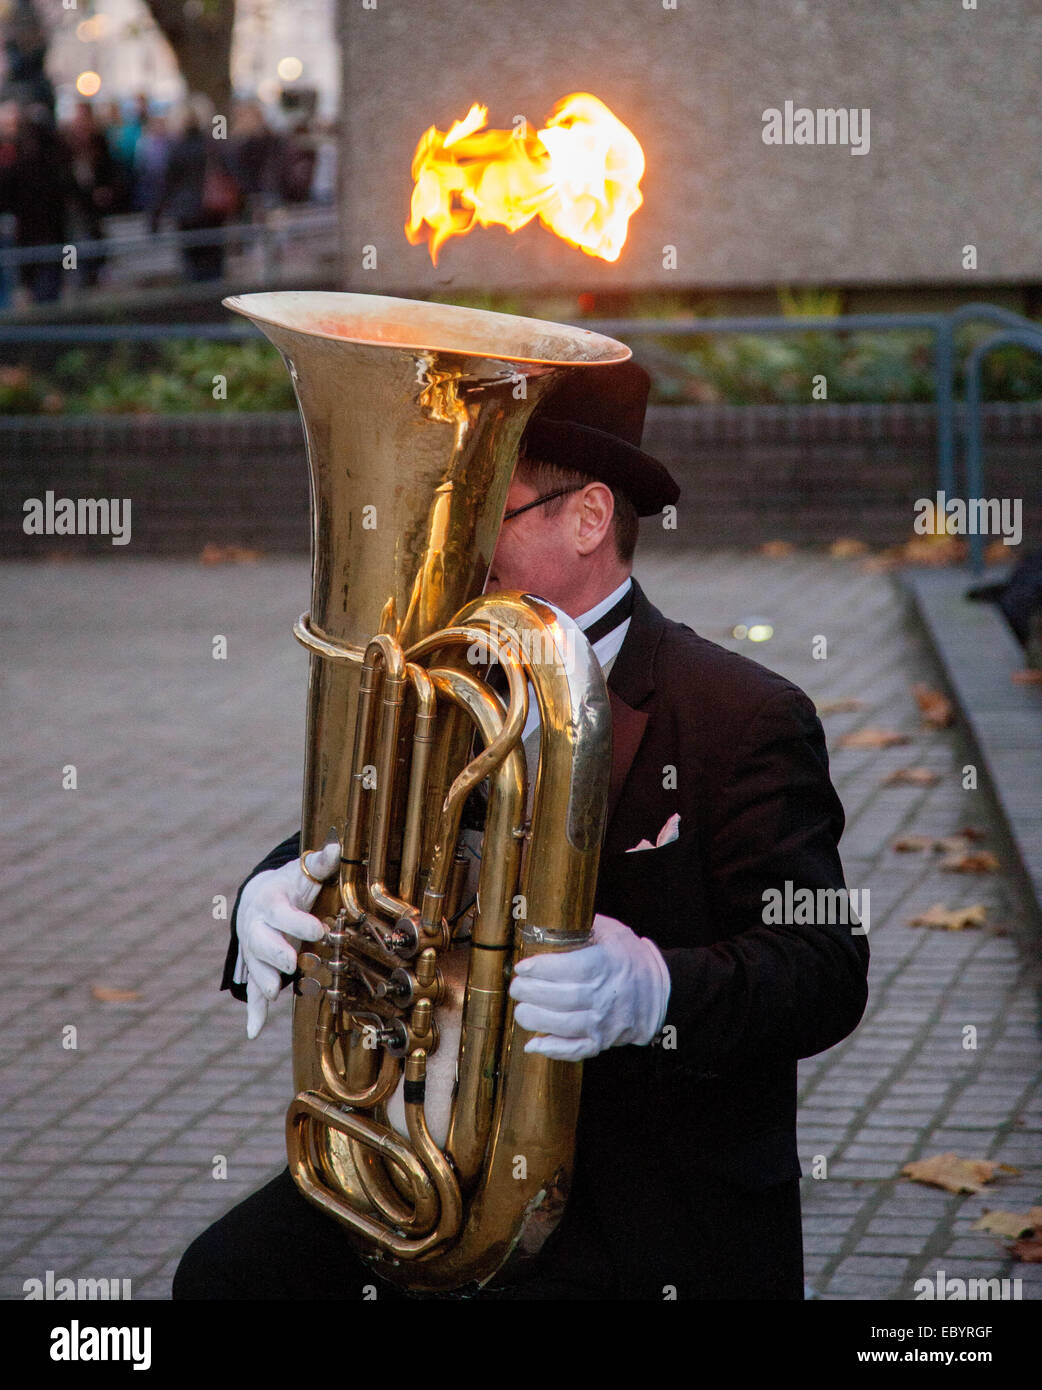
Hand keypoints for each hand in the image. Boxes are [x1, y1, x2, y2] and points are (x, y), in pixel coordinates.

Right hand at [238, 840, 338, 1038]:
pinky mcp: (255, 969)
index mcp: (269, 902)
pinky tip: (254, 1031)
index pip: (282, 913)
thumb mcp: (303, 873)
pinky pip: (251, 991)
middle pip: (261, 941)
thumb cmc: (289, 887)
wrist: (257, 898)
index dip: (298, 922)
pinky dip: (253, 1011)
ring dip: (264, 980)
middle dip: (276, 952)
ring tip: (276, 991)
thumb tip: (338, 848)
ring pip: (255, 967)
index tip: (318, 930)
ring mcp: (253, 950)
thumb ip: (320, 863)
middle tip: (292, 961)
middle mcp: (256, 927)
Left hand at [508, 914, 670, 1060]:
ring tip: (521, 1009)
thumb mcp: (611, 932)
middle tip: (516, 987)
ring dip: (535, 1019)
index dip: (541, 968)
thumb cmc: (629, 957)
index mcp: (606, 965)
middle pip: (561, 998)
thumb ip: (582, 924)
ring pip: (563, 1026)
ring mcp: (603, 1022)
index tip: (522, 967)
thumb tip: (547, 915)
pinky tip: (533, 1044)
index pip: (570, 968)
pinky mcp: (601, 1041)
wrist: (658, 991)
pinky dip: (552, 1050)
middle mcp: (604, 995)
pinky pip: (575, 1050)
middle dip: (531, 993)